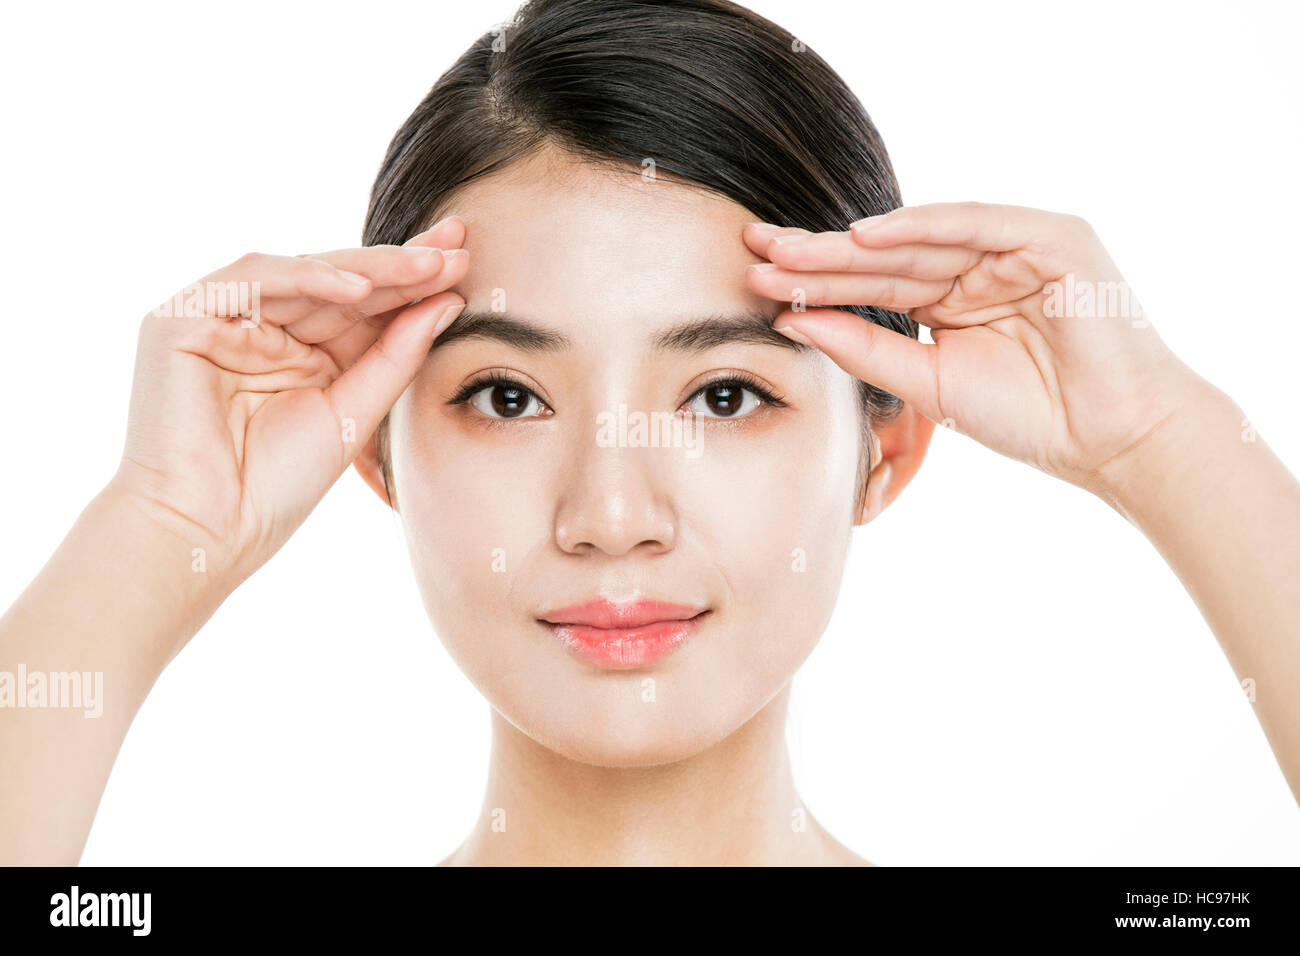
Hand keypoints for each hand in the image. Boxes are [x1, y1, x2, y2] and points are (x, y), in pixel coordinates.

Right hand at [114, 216, 468, 593]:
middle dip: (400, 264)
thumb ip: (396, 356)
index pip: (363, 306)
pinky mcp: (182, 317)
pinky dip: (307, 278)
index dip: (414, 283)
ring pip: (304, 273)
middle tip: (457, 246)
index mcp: (301, 351)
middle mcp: (262, 328)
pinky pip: (254, 279)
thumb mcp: (354, 413)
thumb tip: (448, 300)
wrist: (210, 530)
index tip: (468, 263)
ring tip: (425, 266)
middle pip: (339, 282)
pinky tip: (359, 287)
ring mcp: (221, 318)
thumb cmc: (276, 486)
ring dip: (367, 267)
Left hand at [743, 202, 1206, 493]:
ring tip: (790, 247)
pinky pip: (975, 224)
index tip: (754, 282)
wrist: (1111, 440)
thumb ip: (865, 350)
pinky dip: (922, 225)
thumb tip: (791, 321)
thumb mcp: (928, 384)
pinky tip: (864, 233)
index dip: (814, 282)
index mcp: (951, 299)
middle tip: (753, 248)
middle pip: (885, 255)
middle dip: (818, 254)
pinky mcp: (1053, 238)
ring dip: (852, 242)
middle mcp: (979, 265)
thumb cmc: (1030, 416)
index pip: (872, 284)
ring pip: (920, 237)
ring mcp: (1016, 247)